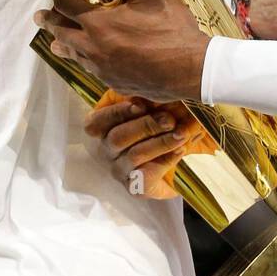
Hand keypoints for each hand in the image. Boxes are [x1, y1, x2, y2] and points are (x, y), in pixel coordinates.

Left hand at [35, 0, 209, 101]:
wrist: (191, 68)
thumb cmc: (172, 26)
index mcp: (98, 23)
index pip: (64, 3)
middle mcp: (92, 48)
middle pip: (58, 31)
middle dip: (48, 19)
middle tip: (41, 14)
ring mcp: (100, 69)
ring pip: (70, 53)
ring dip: (61, 40)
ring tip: (54, 37)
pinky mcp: (111, 82)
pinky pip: (88, 68)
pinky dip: (82, 57)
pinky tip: (86, 55)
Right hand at [84, 94, 206, 199]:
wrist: (175, 163)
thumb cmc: (158, 128)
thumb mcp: (151, 109)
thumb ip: (147, 99)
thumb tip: (157, 87)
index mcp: (103, 129)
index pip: (95, 122)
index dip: (115, 113)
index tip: (139, 105)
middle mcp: (106, 151)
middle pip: (117, 138)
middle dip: (145, 126)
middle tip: (169, 119)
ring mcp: (119, 170)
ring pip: (134, 155)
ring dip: (160, 142)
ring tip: (181, 134)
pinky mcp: (134, 188)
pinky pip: (147, 174)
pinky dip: (166, 160)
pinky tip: (181, 150)